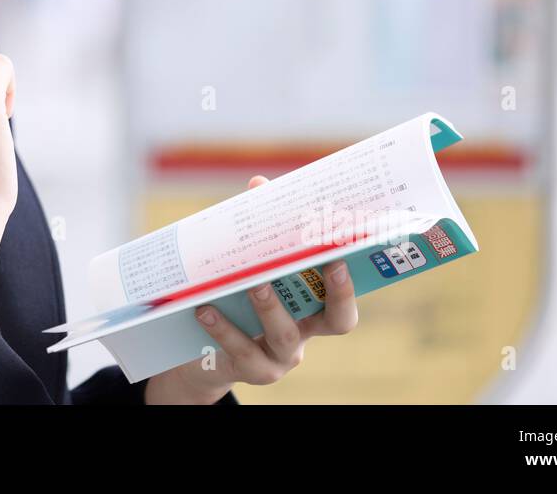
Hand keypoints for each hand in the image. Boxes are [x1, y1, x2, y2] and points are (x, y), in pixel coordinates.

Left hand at [144, 175, 359, 403]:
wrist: (205, 354)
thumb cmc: (238, 298)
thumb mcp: (251, 265)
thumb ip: (260, 227)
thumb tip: (259, 185)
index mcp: (315, 307)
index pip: (347, 295)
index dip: (351, 279)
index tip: (345, 251)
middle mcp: (308, 333)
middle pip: (337, 320)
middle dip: (337, 293)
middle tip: (328, 261)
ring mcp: (282, 357)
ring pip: (286, 335)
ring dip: (271, 306)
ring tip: (253, 282)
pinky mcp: (252, 370)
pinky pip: (242, 351)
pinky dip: (223, 328)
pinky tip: (205, 308)